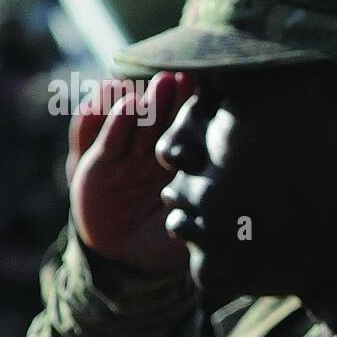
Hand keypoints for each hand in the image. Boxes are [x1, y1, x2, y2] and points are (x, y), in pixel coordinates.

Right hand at [69, 72, 193, 274]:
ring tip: (137, 95)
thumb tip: (244, 221)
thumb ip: (210, 219)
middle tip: (174, 81)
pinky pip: (92, 138)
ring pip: (128, 121)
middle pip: (159, 117)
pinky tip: (99, 102)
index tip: (205, 89)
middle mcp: (154, 149)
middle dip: (165, 98)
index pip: (189, 128)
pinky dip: (95, 119)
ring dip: (134, 105)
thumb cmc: (167, 240)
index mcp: (183, 161)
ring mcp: (125, 152)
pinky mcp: (95, 161)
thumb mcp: (194, 230)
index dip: (194, 108)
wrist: (124, 255)